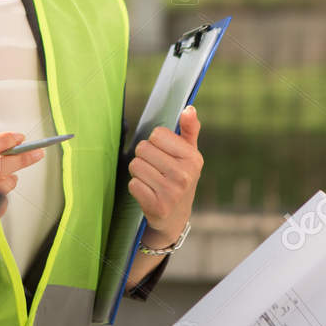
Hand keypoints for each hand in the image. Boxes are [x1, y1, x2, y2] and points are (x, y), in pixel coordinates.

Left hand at [128, 106, 203, 243]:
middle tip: (156, 169)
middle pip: (143, 148)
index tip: (164, 155)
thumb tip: (189, 109)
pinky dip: (136, 187)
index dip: (155, 143)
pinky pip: (132, 184)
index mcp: (193, 158)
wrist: (175, 217)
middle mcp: (184, 175)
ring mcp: (171, 192)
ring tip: (151, 180)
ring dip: (139, 172)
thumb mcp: (189, 154)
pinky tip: (148, 193)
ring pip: (135, 165)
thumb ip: (189, 129)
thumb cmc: (180, 178)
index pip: (157, 134)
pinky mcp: (157, 206)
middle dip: (144, 157)